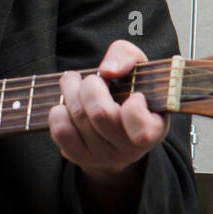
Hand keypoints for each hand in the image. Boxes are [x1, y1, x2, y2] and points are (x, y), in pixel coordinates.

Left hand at [49, 39, 168, 182]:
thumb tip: (107, 70)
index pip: (141, 131)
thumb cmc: (130, 89)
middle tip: (92, 79)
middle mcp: (129, 149)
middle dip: (91, 86)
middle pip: (100, 114)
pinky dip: (59, 111)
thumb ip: (127, 56)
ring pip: (78, 118)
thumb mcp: (138, 67)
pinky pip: (61, 131)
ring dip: (70, 92)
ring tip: (73, 83)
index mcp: (153, 131)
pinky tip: (66, 105)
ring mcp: (103, 156)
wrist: (116, 120)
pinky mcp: (79, 156)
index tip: (135, 95)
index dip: (134, 108)